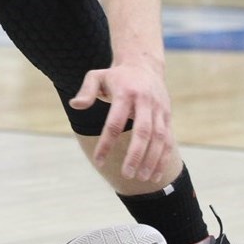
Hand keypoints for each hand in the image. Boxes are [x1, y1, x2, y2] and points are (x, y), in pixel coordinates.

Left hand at [70, 61, 174, 184]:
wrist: (143, 66)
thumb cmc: (115, 76)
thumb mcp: (96, 76)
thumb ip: (86, 91)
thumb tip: (75, 105)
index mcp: (125, 93)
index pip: (115, 122)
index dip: (106, 142)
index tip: (98, 160)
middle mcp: (145, 102)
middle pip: (143, 132)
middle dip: (136, 155)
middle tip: (126, 174)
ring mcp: (159, 109)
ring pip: (159, 138)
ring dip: (152, 160)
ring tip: (142, 178)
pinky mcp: (167, 116)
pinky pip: (168, 140)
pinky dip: (163, 158)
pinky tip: (155, 174)